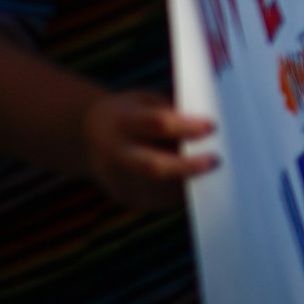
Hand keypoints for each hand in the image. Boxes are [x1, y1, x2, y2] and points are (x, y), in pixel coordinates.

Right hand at [83, 91, 217, 210]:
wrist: (87, 136)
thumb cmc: (130, 114)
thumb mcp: (144, 102)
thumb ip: (172, 111)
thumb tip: (210, 122)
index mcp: (123, 121)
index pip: (157, 124)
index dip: (186, 127)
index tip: (212, 126)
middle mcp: (117, 154)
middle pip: (154, 167)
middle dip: (188, 166)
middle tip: (216, 160)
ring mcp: (119, 181)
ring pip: (160, 190)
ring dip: (191, 184)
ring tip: (216, 175)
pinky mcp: (127, 198)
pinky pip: (161, 201)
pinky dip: (183, 193)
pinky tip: (200, 184)